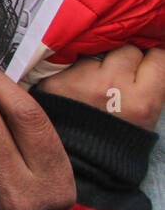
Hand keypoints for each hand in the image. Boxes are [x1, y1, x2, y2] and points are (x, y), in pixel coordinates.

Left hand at [36, 46, 164, 130]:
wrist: (77, 161)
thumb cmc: (116, 140)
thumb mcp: (146, 118)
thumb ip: (151, 86)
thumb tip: (151, 57)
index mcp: (142, 101)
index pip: (157, 57)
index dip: (152, 58)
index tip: (147, 62)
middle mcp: (113, 87)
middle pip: (128, 49)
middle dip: (125, 58)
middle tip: (118, 73)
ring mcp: (82, 81)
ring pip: (99, 48)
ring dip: (99, 58)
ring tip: (94, 77)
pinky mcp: (55, 80)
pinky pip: (71, 58)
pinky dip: (75, 66)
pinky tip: (75, 80)